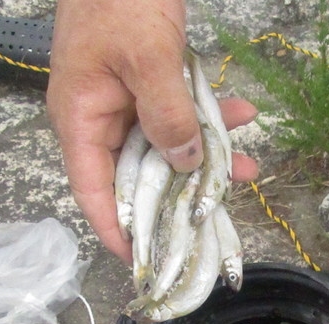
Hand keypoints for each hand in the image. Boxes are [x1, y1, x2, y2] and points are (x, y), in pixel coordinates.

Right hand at [47, 0, 257, 261]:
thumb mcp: (148, 58)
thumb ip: (167, 116)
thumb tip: (186, 165)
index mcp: (81, 119)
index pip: (94, 192)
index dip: (118, 230)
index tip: (145, 260)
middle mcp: (99, 117)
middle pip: (136, 174)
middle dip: (178, 195)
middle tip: (215, 217)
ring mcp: (123, 99)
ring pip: (164, 145)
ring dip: (205, 154)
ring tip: (247, 166)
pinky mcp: (146, 81)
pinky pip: (177, 111)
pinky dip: (207, 114)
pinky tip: (242, 111)